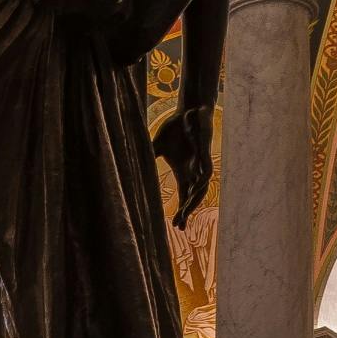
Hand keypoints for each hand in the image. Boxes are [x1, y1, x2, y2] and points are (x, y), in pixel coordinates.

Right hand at [152, 104, 212, 226]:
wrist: (189, 111)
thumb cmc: (175, 127)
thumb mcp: (158, 145)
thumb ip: (149, 156)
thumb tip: (130, 163)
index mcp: (184, 172)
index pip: (184, 197)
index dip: (181, 211)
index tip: (175, 226)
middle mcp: (194, 171)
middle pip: (193, 198)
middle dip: (186, 212)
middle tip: (179, 226)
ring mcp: (201, 164)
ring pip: (201, 189)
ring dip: (193, 201)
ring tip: (184, 213)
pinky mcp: (206, 155)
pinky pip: (206, 173)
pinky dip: (200, 184)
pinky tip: (194, 192)